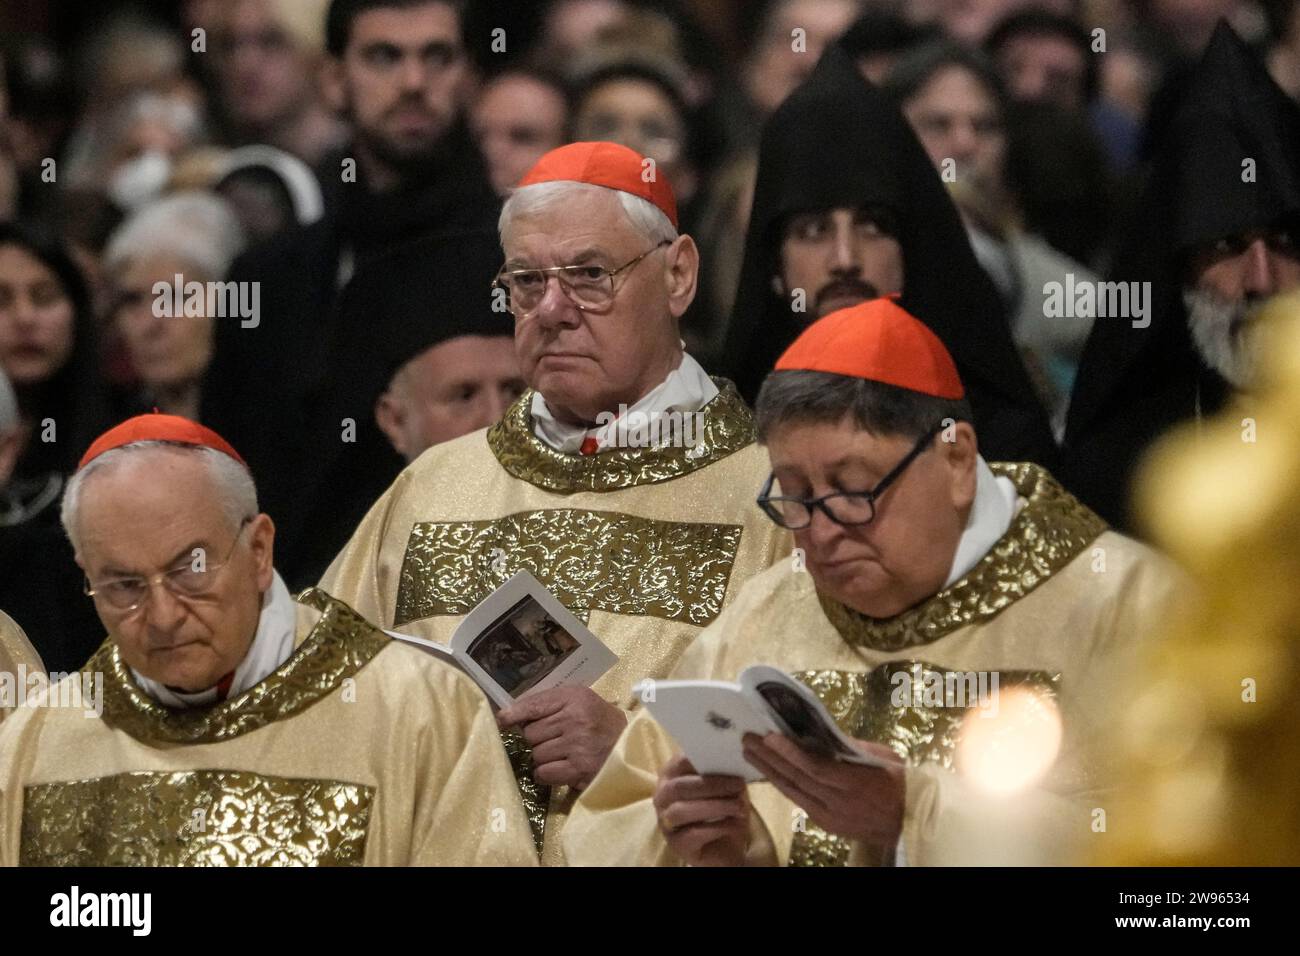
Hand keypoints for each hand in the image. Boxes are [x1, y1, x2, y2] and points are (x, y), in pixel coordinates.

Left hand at [496, 686, 626, 789]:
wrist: (631, 744)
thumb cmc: (600, 721)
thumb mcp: (580, 700)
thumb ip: (549, 703)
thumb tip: (511, 714)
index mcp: (574, 697)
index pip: (535, 705)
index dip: (514, 713)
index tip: (501, 720)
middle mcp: (575, 718)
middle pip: (531, 733)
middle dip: (537, 738)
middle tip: (554, 739)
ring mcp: (577, 744)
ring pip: (536, 754)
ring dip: (543, 757)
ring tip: (562, 753)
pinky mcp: (579, 769)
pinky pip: (544, 773)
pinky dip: (546, 773)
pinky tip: (560, 768)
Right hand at [653, 754, 750, 865]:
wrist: (723, 845)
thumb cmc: (721, 807)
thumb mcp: (724, 786)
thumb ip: (723, 771)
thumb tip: (734, 760)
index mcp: (671, 774)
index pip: (680, 762)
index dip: (704, 760)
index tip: (731, 764)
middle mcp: (662, 797)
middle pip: (680, 787)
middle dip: (713, 785)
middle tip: (739, 785)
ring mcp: (665, 821)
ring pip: (682, 810)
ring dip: (715, 807)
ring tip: (739, 806)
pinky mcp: (675, 844)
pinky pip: (693, 834)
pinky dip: (717, 828)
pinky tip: (735, 824)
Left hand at [742, 733, 905, 851]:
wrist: (911, 821)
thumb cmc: (899, 782)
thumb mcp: (883, 756)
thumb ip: (850, 745)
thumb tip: (820, 730)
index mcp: (855, 784)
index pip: (815, 768)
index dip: (790, 753)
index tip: (769, 736)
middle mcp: (838, 803)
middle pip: (797, 779)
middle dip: (769, 759)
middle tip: (747, 739)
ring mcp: (830, 817)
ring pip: (793, 792)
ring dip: (769, 771)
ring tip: (749, 753)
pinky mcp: (826, 824)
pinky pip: (799, 801)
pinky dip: (783, 784)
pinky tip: (769, 772)